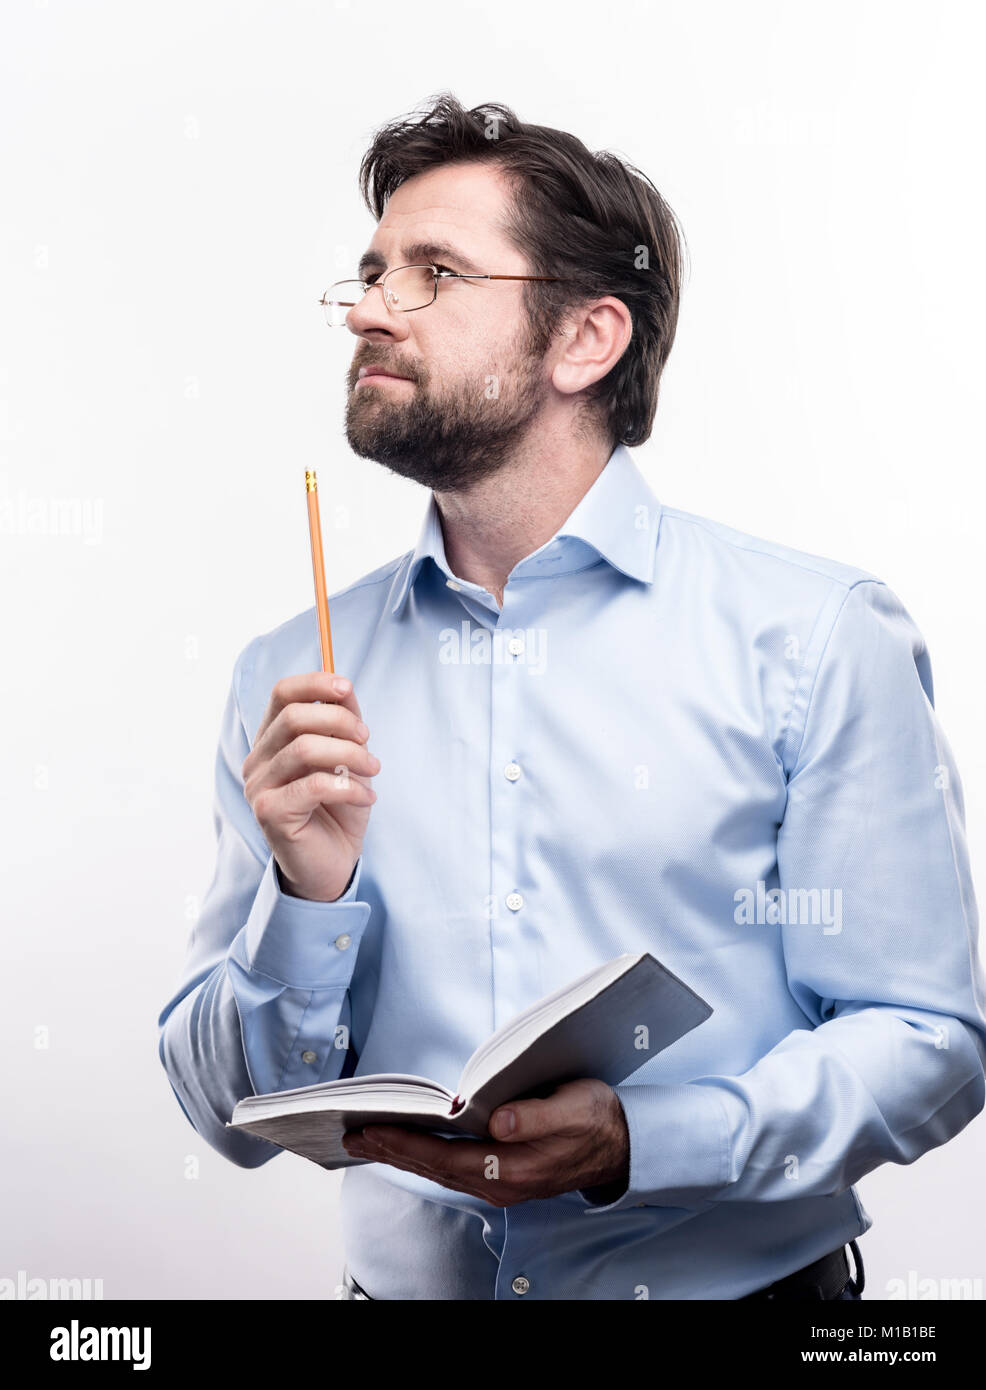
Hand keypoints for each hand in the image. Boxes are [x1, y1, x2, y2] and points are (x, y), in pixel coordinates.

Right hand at [242, 672, 381, 901]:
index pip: (281, 694)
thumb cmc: (338, 809)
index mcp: (272, 740)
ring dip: (350, 755)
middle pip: (294, 717)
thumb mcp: (347, 759)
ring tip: (373, 770)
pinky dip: (348, 787)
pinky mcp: (269, 813)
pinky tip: (366, 797)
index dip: (315, 683)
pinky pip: (313, 785)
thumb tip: (345, 689)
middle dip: (341, 722)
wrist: (333, 865)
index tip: (347, 688)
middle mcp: (258, 760)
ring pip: (304, 749)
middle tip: (368, 741)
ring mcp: (259, 787)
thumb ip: (343, 724)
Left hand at [342, 1078, 629, 1206]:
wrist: (623, 1144)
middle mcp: (500, 1183)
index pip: (444, 1157)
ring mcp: (500, 1183)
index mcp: (512, 1167)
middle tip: (350, 1134)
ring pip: (438, 1171)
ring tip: (367, 1140)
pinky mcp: (502, 1176)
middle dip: (390, 1150)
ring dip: (401, 1155)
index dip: (405, 1143)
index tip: (371, 1129)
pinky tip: (409, 1147)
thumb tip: (496, 1122)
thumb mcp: (573, 1107)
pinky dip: (424, 1157)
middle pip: (433, 1167)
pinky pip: (451, 1170)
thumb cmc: (596, 1118)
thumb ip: (535, 1116)